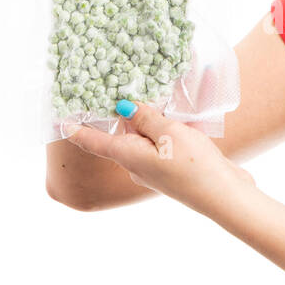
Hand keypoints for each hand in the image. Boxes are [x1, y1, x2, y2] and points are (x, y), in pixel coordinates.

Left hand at [61, 101, 255, 220]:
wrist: (224, 197)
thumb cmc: (193, 165)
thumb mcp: (168, 133)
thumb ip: (145, 117)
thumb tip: (123, 107)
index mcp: (129, 156)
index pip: (94, 142)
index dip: (77, 130)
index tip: (61, 121)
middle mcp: (138, 165)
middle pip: (124, 135)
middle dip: (127, 114)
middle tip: (129, 87)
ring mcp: (157, 169)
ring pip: (148, 138)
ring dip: (154, 120)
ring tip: (165, 99)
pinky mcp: (176, 169)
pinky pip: (166, 145)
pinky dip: (171, 131)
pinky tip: (187, 119)